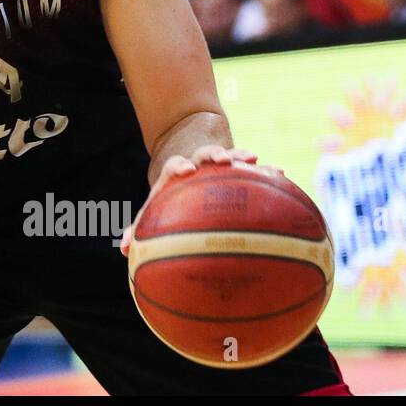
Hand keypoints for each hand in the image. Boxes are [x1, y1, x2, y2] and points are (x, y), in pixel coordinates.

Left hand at [120, 146, 282, 255]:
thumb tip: (124, 251)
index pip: (174, 167)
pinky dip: (263, 169)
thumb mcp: (156, 205)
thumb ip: (142, 226)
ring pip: (229, 155)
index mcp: (175, 173)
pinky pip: (251, 167)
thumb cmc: (169, 193)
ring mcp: (217, 162)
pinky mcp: (236, 164)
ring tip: (254, 158)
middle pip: (203, 155)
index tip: (186, 170)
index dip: (180, 167)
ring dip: (238, 156)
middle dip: (212, 155)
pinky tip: (281, 174)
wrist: (184, 157)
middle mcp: (197, 164)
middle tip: (221, 160)